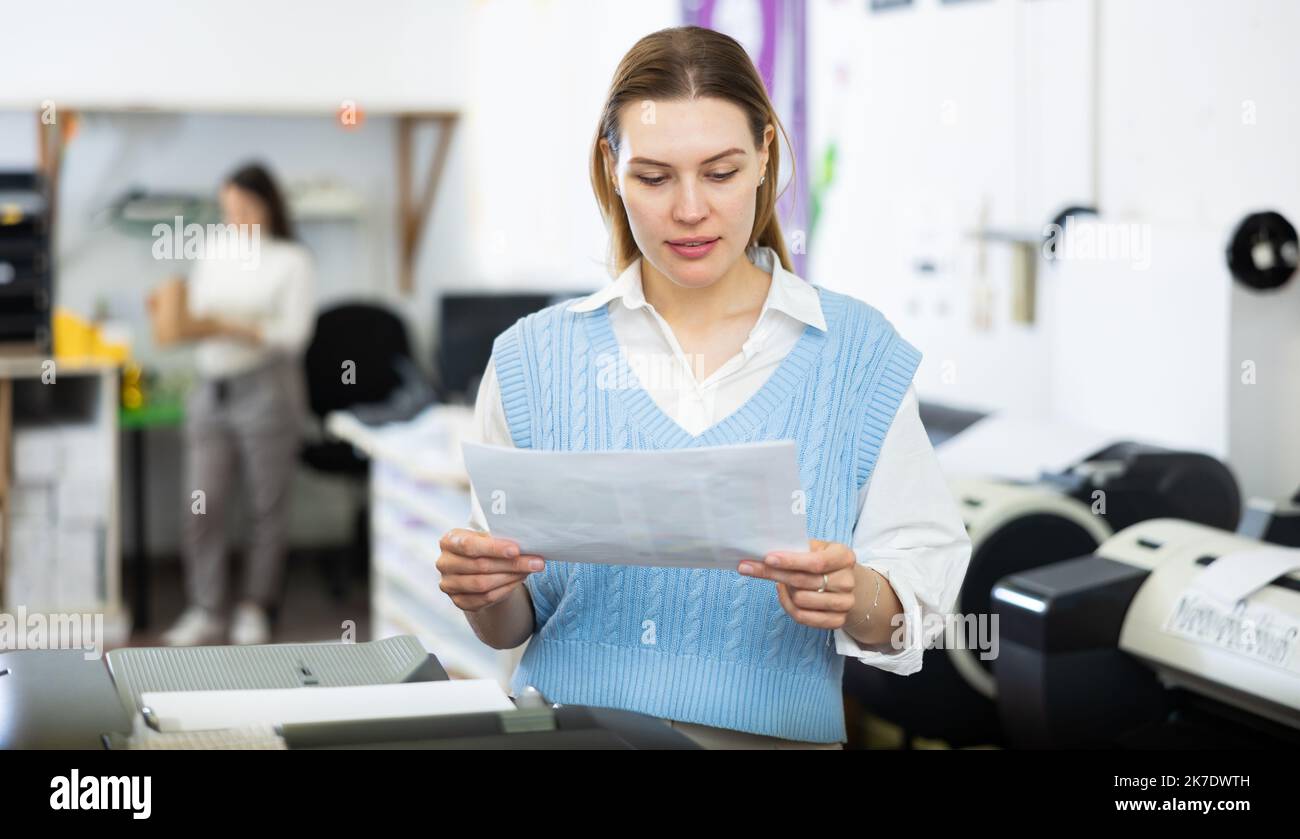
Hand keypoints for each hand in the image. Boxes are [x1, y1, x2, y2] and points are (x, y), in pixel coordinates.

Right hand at [436, 528, 544, 612]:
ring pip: (483, 584)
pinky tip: (518, 581)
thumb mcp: (487, 536)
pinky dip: (505, 590)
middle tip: (536, 562)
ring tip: (529, 570)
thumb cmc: (485, 547)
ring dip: (511, 577)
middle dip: (511, 564)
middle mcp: (444, 563)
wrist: (477, 567)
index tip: (517, 550)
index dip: (494, 548)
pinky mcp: (458, 601)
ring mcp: (449, 584)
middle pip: (480, 566)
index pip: (469, 545)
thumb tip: (528, 543)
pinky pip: (485, 599)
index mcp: (449, 541)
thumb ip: (500, 537)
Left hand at [738, 539, 857, 629]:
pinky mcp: (838, 621)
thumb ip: (796, 548)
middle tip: (750, 567)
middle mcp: (847, 581)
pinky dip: (788, 605)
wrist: (845, 583)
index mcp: (844, 556)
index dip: (790, 561)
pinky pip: (803, 617)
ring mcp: (845, 603)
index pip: (816, 562)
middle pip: (803, 581)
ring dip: (785, 590)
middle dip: (774, 574)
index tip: (767, 558)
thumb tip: (763, 550)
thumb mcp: (816, 548)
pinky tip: (785, 594)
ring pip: (800, 601)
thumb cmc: (824, 561)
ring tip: (783, 581)